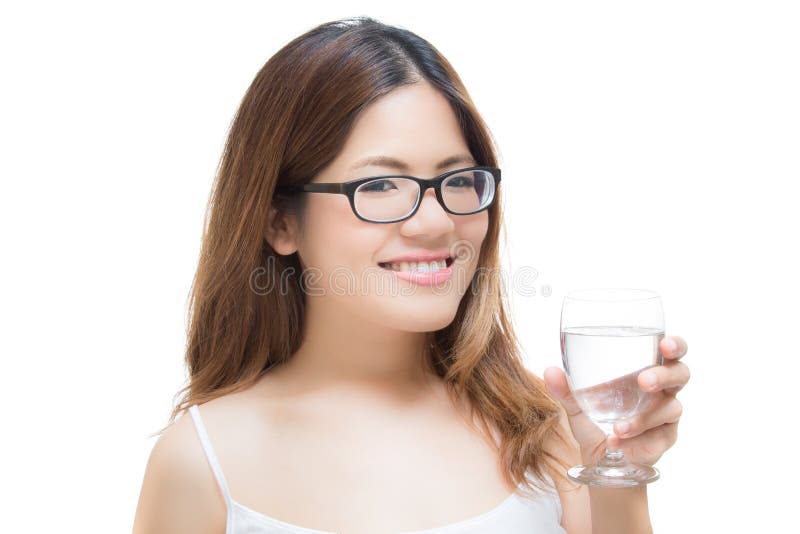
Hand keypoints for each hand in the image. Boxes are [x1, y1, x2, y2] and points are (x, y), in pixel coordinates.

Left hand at [544, 335, 689, 464]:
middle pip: (680, 374)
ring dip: (643, 417)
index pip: (670, 351)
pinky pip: (660, 436)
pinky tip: (618, 442)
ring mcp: (667, 414)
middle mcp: (662, 389)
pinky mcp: (666, 438)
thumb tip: (550, 371)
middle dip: (664, 375)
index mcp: (645, 369)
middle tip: (644, 381)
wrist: (598, 457)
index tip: (665, 344)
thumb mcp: (576, 403)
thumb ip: (565, 388)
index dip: (675, 345)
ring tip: (617, 427)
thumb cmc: (595, 419)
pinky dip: (638, 438)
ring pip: (670, 408)